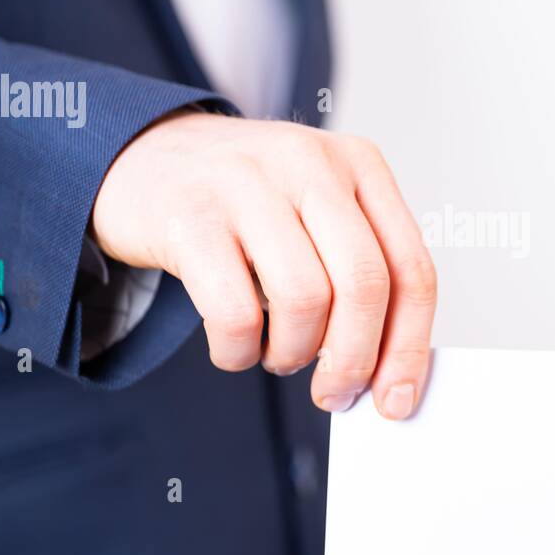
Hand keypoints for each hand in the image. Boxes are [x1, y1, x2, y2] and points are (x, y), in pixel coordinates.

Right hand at [91, 111, 436, 418]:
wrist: (143, 156)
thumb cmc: (243, 201)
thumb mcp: (315, 211)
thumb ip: (358, 271)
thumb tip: (389, 371)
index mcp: (359, 164)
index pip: (411, 267)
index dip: (409, 346)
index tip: (397, 399)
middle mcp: (310, 163)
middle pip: (365, 285)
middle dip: (354, 361)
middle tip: (334, 394)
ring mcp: (247, 184)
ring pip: (305, 300)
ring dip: (294, 353)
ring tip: (277, 353)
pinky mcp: (191, 216)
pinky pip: (236, 312)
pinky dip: (240, 351)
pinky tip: (235, 346)